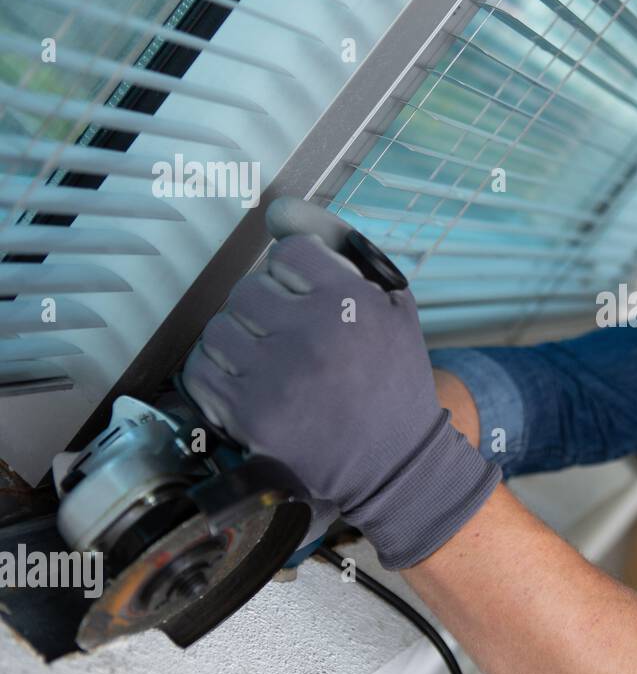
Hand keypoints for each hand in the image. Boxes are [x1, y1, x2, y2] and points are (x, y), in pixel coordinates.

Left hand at [181, 230, 500, 568]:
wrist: (397, 463)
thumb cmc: (394, 379)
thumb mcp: (393, 305)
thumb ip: (341, 248)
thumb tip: (276, 210)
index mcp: (351, 300)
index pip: (288, 251)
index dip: (297, 275)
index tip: (313, 301)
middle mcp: (312, 333)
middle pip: (248, 288)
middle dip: (267, 310)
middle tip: (292, 337)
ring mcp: (277, 377)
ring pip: (219, 328)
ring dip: (239, 342)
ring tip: (269, 362)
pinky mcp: (251, 417)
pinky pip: (201, 372)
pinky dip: (218, 375)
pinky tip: (249, 384)